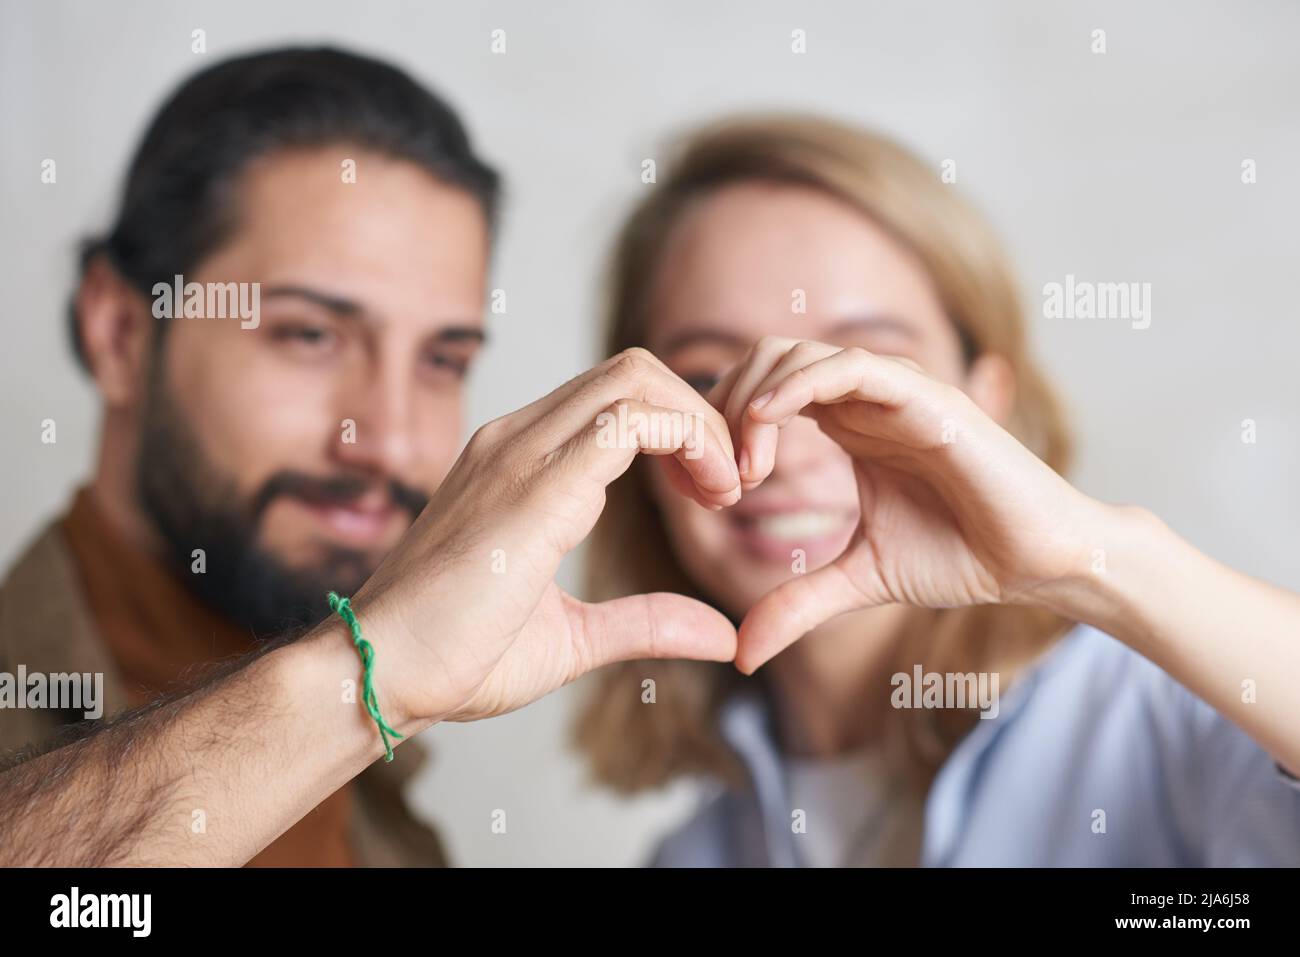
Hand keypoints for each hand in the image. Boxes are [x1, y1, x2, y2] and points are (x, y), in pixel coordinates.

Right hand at [352, 348, 741, 725]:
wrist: (379, 675)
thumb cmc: (457, 656)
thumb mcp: (574, 637)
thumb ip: (646, 622)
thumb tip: (721, 634)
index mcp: (521, 462)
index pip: (618, 397)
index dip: (682, 428)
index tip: (713, 491)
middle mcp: (517, 439)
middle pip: (634, 371)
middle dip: (700, 413)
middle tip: (731, 485)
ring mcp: (519, 453)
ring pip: (635, 379)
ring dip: (700, 423)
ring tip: (724, 490)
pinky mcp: (532, 485)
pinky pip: (627, 420)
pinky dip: (688, 438)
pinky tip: (706, 494)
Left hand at [709, 336, 1107, 671]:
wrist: (1037, 563)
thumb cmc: (960, 556)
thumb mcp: (858, 580)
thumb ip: (799, 603)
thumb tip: (741, 655)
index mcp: (847, 425)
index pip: (762, 390)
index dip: (723, 426)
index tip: (708, 487)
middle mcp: (865, 398)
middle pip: (766, 359)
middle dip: (726, 407)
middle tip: (719, 476)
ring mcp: (896, 392)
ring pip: (798, 353)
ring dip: (754, 400)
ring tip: (744, 465)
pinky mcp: (927, 398)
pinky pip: (851, 367)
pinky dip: (799, 384)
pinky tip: (766, 421)